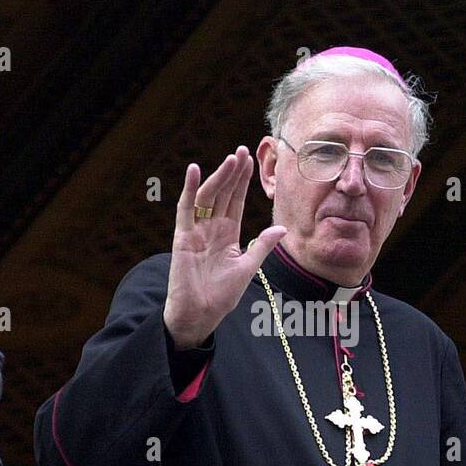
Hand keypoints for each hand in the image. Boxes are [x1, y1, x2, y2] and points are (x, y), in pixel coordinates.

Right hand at [163, 146, 287, 348]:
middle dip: (233, 173)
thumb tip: (282, 227)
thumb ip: (262, 246)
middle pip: (223, 194)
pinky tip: (194, 171)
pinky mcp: (183, 238)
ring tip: (230, 159)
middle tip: (242, 150)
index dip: (242, 181)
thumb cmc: (221, 296)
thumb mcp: (248, 268)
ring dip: (218, 177)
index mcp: (228, 234)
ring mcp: (197, 231)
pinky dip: (189, 190)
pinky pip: (185, 210)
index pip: (236, 201)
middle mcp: (212, 229)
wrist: (201, 315)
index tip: (251, 160)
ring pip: (208, 197)